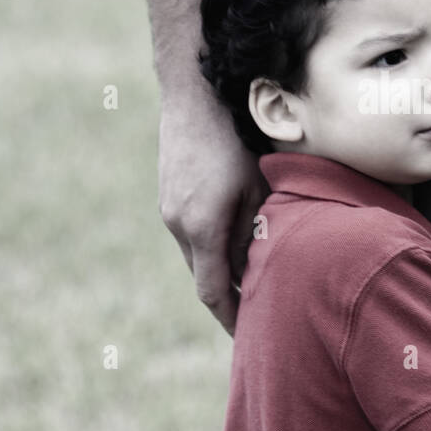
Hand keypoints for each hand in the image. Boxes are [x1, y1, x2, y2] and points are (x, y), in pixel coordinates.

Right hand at [158, 88, 266, 334]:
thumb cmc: (237, 136)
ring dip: (219, 267)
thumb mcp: (259, 186)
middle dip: (227, 297)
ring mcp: (169, 209)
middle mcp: (178, 224)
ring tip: (249, 278)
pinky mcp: (168, 195)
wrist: (194, 94)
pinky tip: (234, 238)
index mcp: (202, 227)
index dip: (230, 318)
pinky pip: (190, 232)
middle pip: (203, 276)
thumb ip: (259, 228)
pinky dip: (210, 244)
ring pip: (196, 254)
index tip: (246, 336)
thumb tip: (263, 264)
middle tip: (255, 313)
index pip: (213, 292)